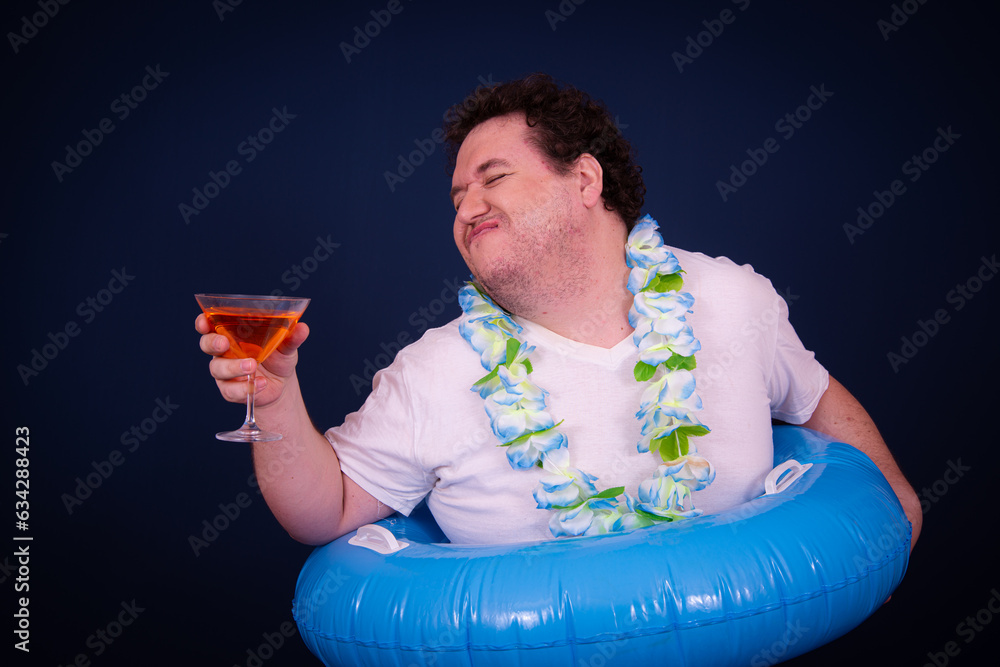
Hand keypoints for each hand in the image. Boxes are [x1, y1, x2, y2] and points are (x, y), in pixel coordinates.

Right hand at [195, 313, 309, 407]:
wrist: (282, 386)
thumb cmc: (277, 358)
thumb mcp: (286, 347)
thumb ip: (291, 337)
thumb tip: (302, 327)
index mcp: (232, 334)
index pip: (210, 325)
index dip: (203, 322)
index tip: (205, 320)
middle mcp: (223, 351)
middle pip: (207, 344)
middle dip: (213, 342)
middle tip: (225, 343)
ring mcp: (224, 371)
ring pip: (217, 368)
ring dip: (233, 367)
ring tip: (252, 366)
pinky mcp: (230, 390)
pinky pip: (231, 389)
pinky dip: (245, 387)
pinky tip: (259, 384)